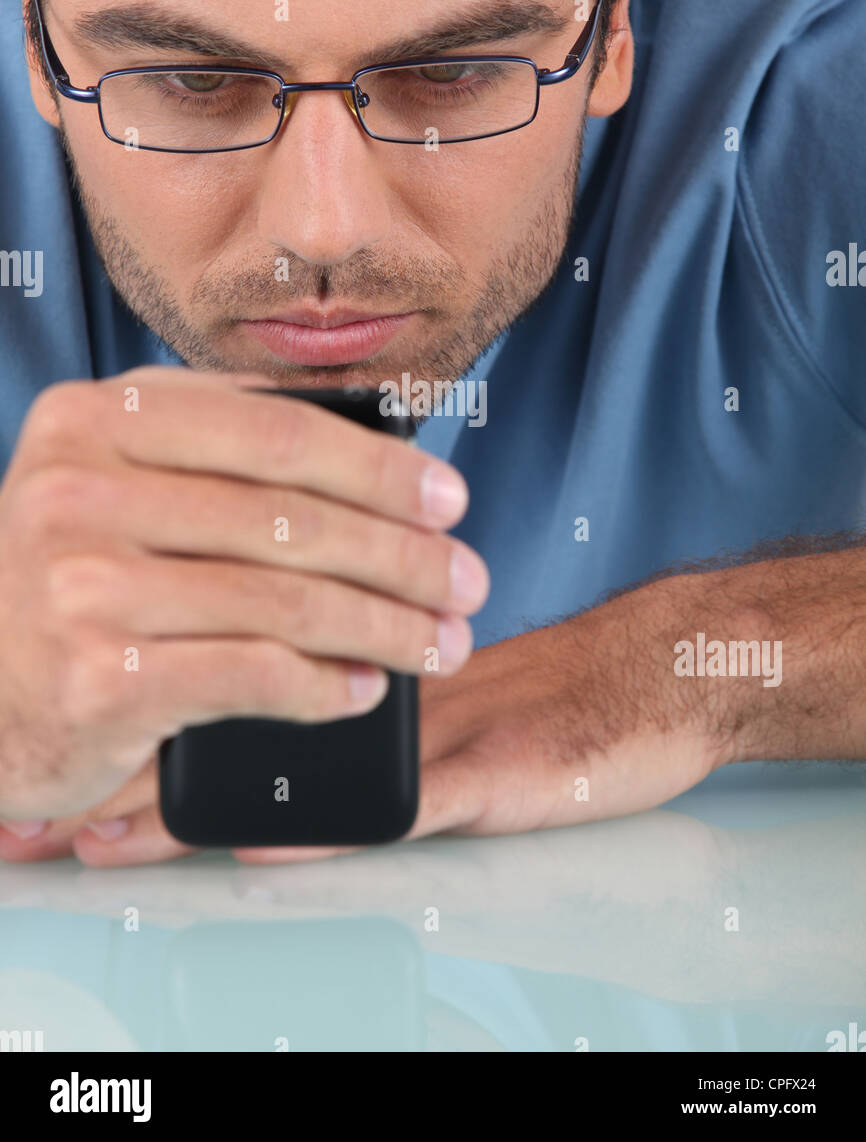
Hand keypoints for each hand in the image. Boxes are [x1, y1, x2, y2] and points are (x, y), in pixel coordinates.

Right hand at [0, 365, 488, 827]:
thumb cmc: (71, 576)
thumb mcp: (120, 480)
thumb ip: (217, 447)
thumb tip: (379, 453)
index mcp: (94, 419)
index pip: (274, 433)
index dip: (379, 468)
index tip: (447, 500)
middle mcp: (79, 491)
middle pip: (291, 518)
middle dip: (403, 554)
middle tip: (467, 581)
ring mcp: (82, 585)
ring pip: (284, 600)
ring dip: (385, 625)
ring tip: (441, 640)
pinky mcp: (98, 677)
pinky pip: (250, 674)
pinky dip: (324, 686)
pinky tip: (365, 688)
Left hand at [1, 572, 729, 865]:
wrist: (670, 670)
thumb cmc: (571, 684)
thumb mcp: (468, 689)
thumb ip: (385, 697)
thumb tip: (292, 707)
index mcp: (379, 666)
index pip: (257, 671)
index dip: (168, 702)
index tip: (87, 745)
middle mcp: (395, 694)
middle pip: (258, 711)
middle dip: (154, 755)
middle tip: (69, 802)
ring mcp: (443, 733)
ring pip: (304, 760)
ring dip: (209, 802)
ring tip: (119, 830)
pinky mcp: (498, 774)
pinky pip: (402, 803)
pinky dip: (328, 826)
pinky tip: (262, 843)